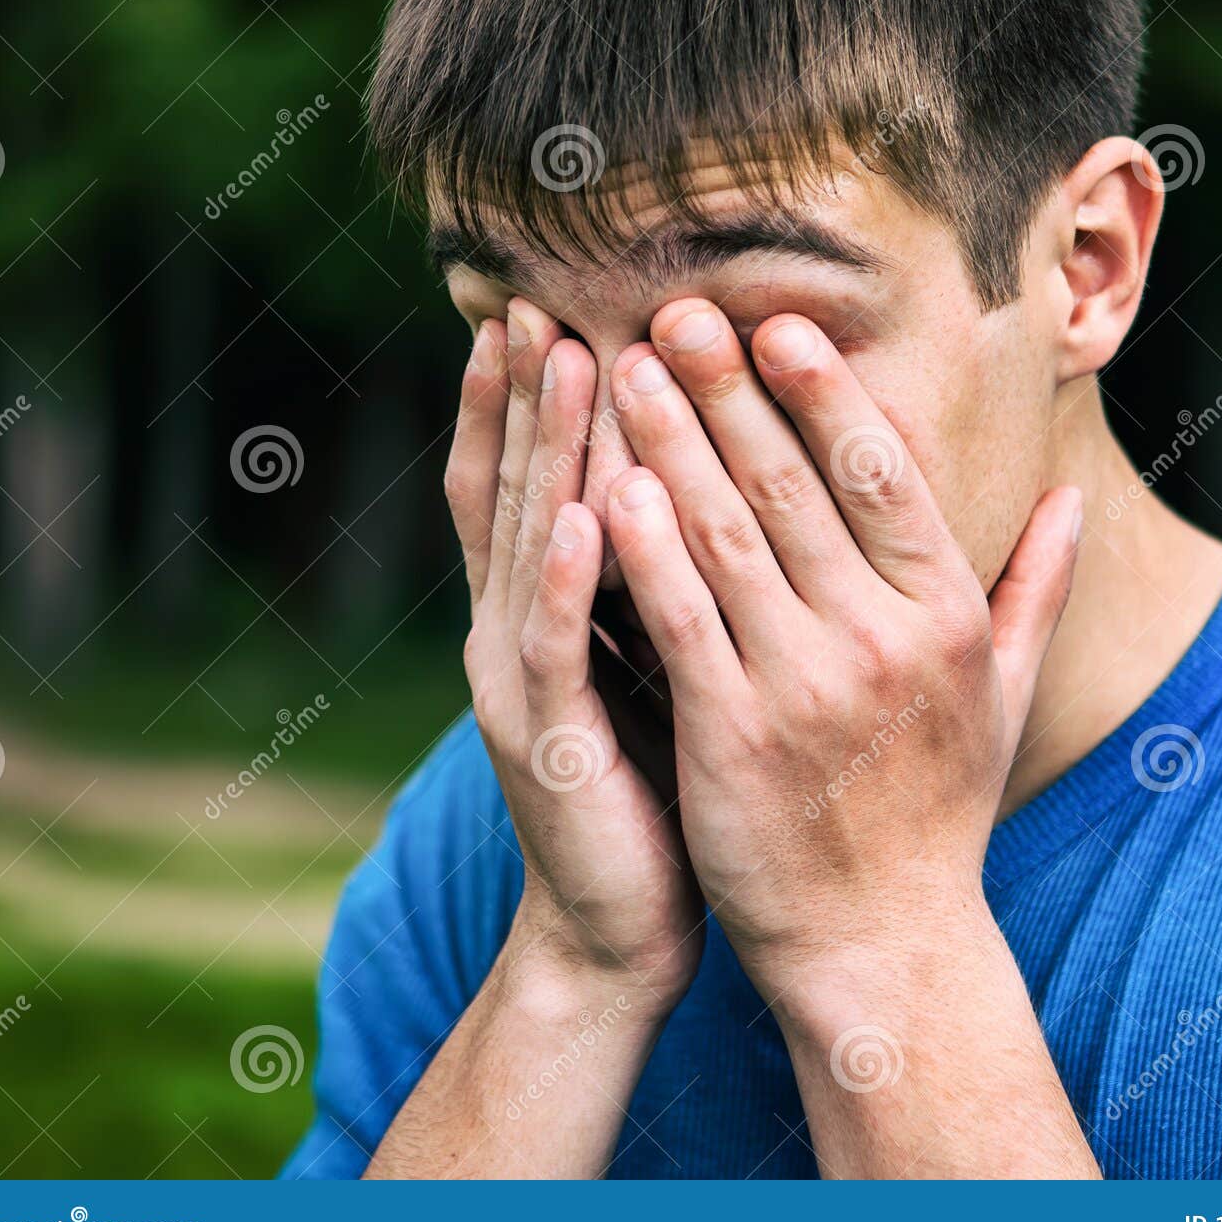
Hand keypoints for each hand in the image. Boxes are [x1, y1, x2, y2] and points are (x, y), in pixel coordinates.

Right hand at [446, 298, 703, 1000]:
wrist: (620, 922)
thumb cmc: (658, 783)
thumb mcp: (657, 661)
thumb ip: (660, 578)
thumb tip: (708, 491)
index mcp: (542, 613)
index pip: (528, 483)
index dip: (531, 401)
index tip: (560, 311)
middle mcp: (513, 634)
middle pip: (514, 490)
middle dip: (529, 395)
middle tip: (542, 300)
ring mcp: (522, 688)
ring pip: (530, 547)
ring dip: (548, 455)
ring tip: (570, 363)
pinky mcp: (552, 745)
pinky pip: (557, 649)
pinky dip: (566, 580)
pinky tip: (587, 513)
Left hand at [598, 300, 1082, 1001]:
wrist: (881, 943)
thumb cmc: (936, 814)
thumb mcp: (1005, 700)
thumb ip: (1034, 590)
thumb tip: (1072, 497)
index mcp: (946, 618)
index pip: (884, 476)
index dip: (826, 393)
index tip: (776, 326)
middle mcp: (883, 640)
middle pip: (796, 486)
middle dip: (730, 390)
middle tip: (675, 313)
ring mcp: (806, 688)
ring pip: (728, 535)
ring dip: (673, 443)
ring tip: (625, 370)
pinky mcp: (733, 737)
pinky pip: (679, 619)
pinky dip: (643, 546)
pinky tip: (606, 483)